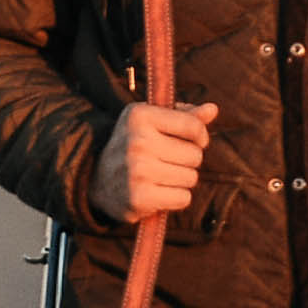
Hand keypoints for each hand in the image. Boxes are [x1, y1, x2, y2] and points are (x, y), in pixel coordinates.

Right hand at [90, 98, 214, 224]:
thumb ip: (184, 115)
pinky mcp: (140, 198)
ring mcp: (138, 170)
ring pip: (191, 178)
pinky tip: (158, 191)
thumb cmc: (133, 146)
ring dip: (181, 180)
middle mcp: (137, 141)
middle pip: (195, 155)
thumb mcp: (151, 122)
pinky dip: (175, 198)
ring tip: (160, 176)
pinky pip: (183, 198)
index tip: (193, 141)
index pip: (194, 127)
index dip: (200, 136)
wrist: (95, 179)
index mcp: (140, 116)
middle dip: (186, 160)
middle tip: (165, 161)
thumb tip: (213, 109)